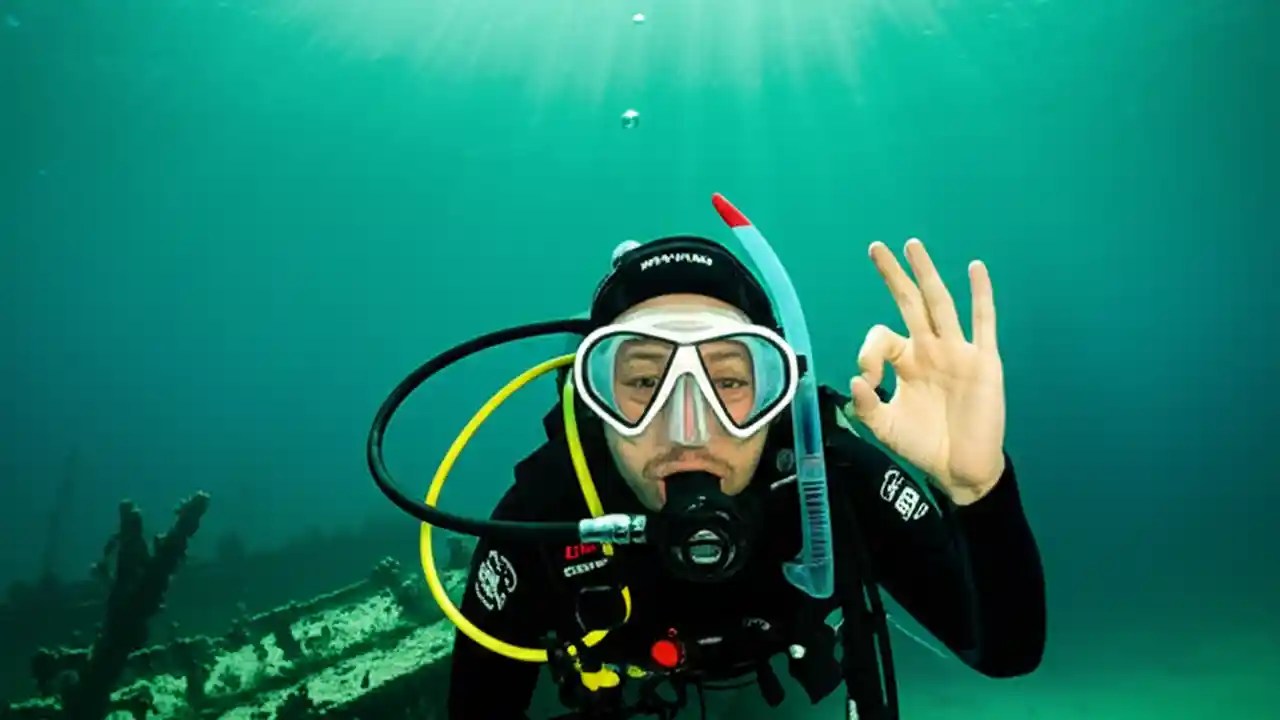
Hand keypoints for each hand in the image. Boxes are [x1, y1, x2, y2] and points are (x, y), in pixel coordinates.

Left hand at [847, 238, 1006, 505]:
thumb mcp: (885, 427)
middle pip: (909, 303)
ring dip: (927, 274)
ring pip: (940, 304)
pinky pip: (983, 322)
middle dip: (893, 276)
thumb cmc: (923, 445)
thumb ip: (866, 406)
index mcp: (906, 362)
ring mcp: (957, 351)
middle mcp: (929, 349)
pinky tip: (975, 268)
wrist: (961, 468)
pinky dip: (981, 295)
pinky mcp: (983, 361)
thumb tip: (854, 380)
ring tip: (913, 245)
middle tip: (876, 247)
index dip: (868, 351)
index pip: (882, 338)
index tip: (868, 379)